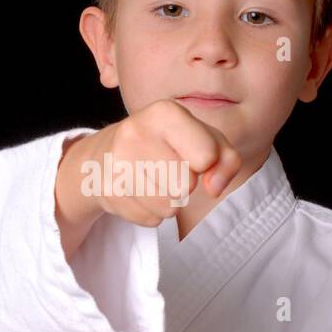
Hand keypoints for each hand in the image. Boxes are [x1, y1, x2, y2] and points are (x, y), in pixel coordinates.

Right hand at [76, 99, 243, 227]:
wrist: (105, 154)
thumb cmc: (165, 144)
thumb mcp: (203, 139)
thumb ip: (226, 159)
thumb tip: (214, 187)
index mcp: (164, 112)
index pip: (206, 157)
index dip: (206, 163)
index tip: (192, 155)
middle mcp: (135, 132)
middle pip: (185, 186)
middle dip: (185, 186)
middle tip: (170, 171)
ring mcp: (117, 163)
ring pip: (168, 208)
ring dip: (170, 203)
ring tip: (155, 182)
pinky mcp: (108, 191)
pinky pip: (150, 219)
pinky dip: (150, 212)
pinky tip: (139, 192)